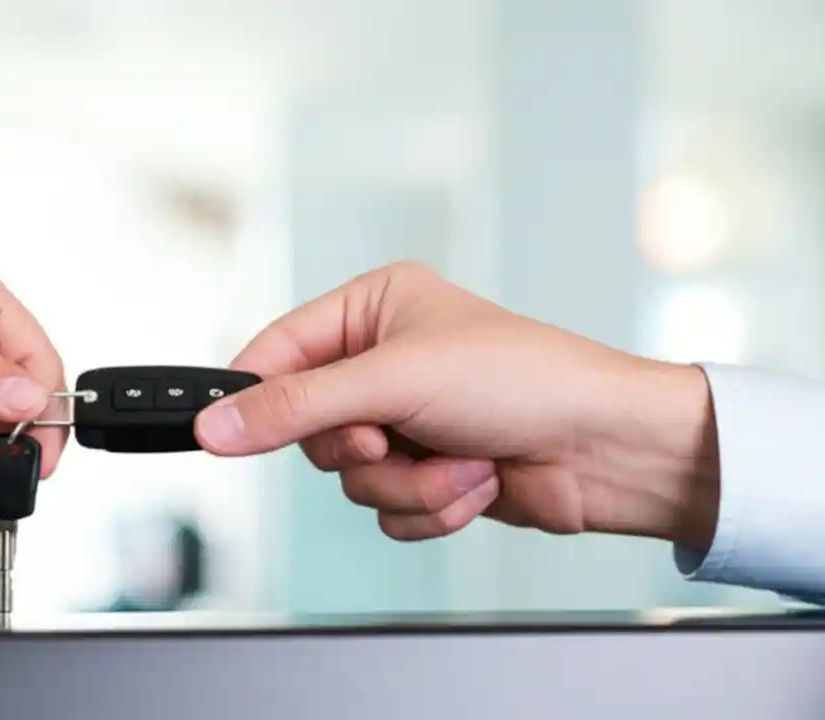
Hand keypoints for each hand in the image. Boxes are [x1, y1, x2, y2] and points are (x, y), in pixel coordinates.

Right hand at [195, 261, 720, 548]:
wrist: (606, 449)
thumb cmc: (526, 378)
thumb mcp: (394, 380)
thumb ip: (296, 406)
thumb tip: (218, 424)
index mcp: (374, 309)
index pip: (279, 349)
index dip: (256, 394)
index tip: (229, 430)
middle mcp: (385, 363)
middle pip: (310, 428)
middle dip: (362, 448)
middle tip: (391, 437)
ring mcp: (408, 422)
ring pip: (351, 479)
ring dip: (408, 482)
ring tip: (459, 459)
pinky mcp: (429, 472)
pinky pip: (387, 510)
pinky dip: (431, 506)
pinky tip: (476, 479)